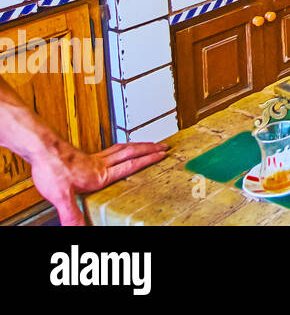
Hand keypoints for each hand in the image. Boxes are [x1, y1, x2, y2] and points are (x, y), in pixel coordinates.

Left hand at [28, 139, 167, 225]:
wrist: (41, 149)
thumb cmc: (51, 169)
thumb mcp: (61, 196)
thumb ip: (71, 213)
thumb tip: (78, 230)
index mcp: (100, 175)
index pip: (129, 166)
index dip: (147, 160)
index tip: (162, 155)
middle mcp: (100, 165)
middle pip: (130, 153)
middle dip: (149, 149)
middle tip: (164, 146)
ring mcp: (93, 158)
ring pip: (122, 149)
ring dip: (138, 146)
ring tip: (149, 144)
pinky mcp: (85, 156)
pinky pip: (110, 149)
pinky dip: (121, 147)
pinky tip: (119, 150)